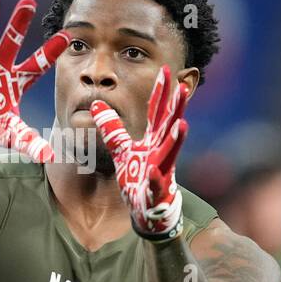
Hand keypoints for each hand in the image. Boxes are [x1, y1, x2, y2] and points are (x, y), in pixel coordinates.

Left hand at [90, 65, 189, 240]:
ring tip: (182, 124)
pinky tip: (153, 170)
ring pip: (171, 153)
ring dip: (176, 139)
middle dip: (177, 108)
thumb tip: (97, 103)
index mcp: (154, 140)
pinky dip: (155, 178)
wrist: (147, 211)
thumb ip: (112, 127)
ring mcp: (161, 171)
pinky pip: (156, 184)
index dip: (160, 92)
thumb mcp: (122, 149)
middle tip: (183, 88)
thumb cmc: (138, 177)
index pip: (157, 112)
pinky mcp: (156, 191)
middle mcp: (161, 152)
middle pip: (170, 126)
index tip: (164, 70)